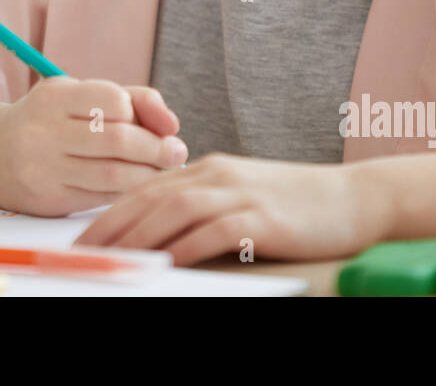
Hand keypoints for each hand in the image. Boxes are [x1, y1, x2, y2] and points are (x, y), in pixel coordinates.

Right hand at [0, 76, 188, 216]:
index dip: (138, 112)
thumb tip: (172, 125)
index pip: (112, 99)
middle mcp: (43, 131)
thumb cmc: (50, 120)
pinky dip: (127, 193)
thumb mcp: (80, 96)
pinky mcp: (47, 200)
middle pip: (117, 139)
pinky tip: (137, 187)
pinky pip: (100, 198)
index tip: (151, 124)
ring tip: (162, 170)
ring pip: (112, 175)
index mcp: (54, 97)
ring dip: (148, 174)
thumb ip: (132, 99)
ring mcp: (42, 168)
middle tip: (177, 153)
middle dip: (156, 148)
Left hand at [71, 152, 388, 265]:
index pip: (145, 188)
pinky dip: (183, 247)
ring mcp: (239, 193)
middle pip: (149, 197)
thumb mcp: (244, 194)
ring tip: (109, 260)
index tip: (81, 239)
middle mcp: (217, 175)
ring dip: (135, 237)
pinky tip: (163, 265)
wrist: (356, 198)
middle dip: (109, 227)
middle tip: (79, 255)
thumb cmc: (299, 204)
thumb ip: (205, 205)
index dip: (108, 213)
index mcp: (208, 169)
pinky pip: (212, 232)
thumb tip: (163, 234)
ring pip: (172, 210)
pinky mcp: (261, 217)